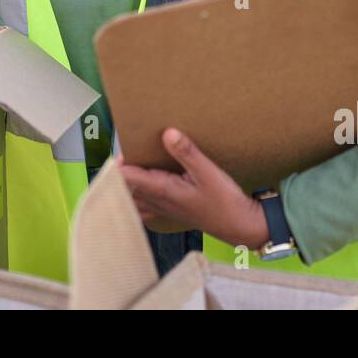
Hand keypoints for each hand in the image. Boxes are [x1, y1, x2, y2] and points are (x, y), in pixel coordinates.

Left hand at [119, 129, 269, 248]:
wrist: (238, 225)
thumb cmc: (224, 200)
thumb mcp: (208, 172)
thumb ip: (187, 152)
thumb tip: (167, 133)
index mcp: (162, 190)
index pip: (127, 178)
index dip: (118, 163)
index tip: (123, 146)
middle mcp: (157, 202)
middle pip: (125, 188)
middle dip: (120, 171)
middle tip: (126, 151)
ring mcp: (162, 209)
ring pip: (132, 199)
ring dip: (126, 185)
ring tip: (128, 167)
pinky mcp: (170, 212)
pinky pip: (143, 207)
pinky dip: (135, 197)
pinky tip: (139, 190)